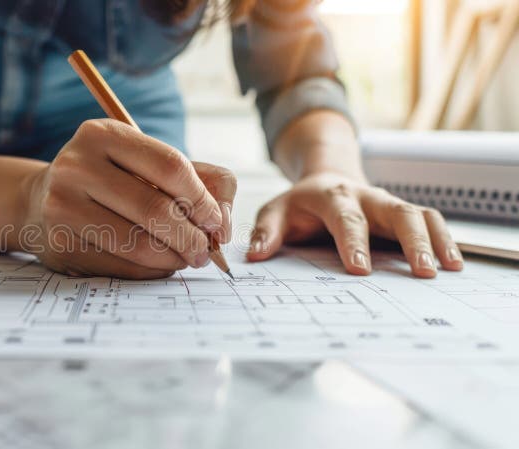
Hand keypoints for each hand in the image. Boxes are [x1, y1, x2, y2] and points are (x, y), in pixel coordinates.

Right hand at [22, 119, 236, 278]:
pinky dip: (150, 271)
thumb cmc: (110, 181)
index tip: (215, 221)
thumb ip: (202, 180)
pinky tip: (156, 264)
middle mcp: (77, 165)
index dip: (202, 199)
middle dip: (192, 237)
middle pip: (156, 209)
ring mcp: (62, 206)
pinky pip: (120, 266)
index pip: (170, 166)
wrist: (40, 202)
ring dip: (174, 259)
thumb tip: (223, 225)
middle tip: (205, 251)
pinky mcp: (60, 244)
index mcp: (104, 134)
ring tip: (185, 259)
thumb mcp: (148, 164)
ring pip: (139, 243)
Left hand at [246, 172, 463, 277]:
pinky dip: (445, 240)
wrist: (326, 179)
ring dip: (435, 240)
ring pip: (420, 214)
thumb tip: (255, 256)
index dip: (354, 242)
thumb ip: (267, 232)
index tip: (360, 269)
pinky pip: (430, 221)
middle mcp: (366, 197)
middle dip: (411, 240)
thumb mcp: (276, 211)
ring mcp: (388, 203)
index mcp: (332, 196)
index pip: (345, 218)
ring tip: (447, 269)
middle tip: (421, 271)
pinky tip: (455, 264)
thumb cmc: (300, 204)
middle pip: (395, 211)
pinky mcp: (403, 213)